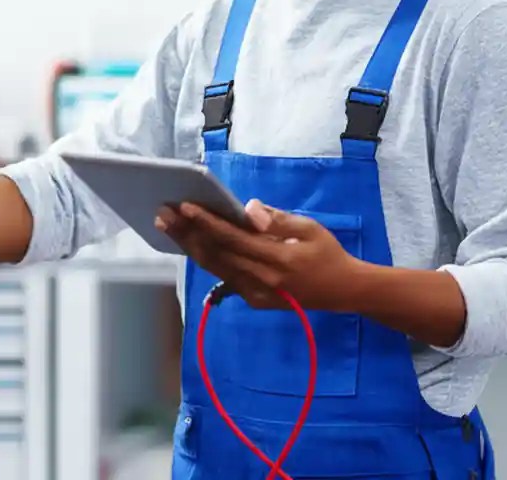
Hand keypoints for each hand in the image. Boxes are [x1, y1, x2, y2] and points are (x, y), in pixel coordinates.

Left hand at [155, 200, 368, 311]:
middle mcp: (263, 280)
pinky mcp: (253, 300)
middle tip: (163, 213)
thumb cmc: (327, 253)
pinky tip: (189, 242)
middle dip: (187, 233)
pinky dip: (204, 258)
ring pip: (215, 267)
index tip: (185, 206)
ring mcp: (256, 294)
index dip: (207, 223)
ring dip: (189, 245)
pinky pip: (223, 276)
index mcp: (279, 260)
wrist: (343, 292)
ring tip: (168, 225)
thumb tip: (248, 209)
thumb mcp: (310, 229)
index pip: (234, 239)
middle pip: (216, 254)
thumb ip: (278, 220)